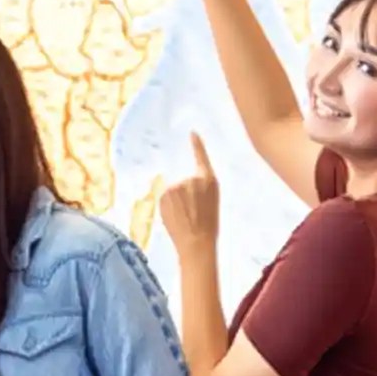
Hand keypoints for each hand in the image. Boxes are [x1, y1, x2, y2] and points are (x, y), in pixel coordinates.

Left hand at [160, 132, 219, 257]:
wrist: (196, 242)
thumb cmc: (208, 224)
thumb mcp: (212, 200)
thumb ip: (200, 185)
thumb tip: (185, 178)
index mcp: (208, 179)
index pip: (201, 157)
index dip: (197, 145)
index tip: (192, 133)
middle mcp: (191, 179)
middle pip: (184, 180)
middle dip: (185, 192)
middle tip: (193, 210)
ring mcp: (175, 186)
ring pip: (173, 189)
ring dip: (176, 199)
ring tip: (185, 215)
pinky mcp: (164, 194)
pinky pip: (165, 197)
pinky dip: (168, 205)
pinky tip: (176, 216)